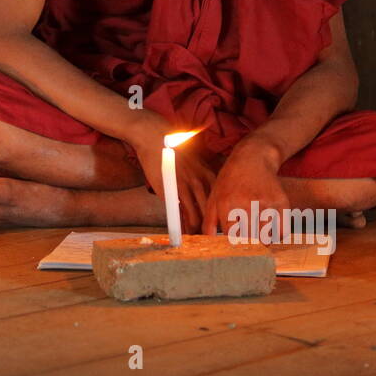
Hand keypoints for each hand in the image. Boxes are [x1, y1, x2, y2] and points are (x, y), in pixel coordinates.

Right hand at [127, 112, 215, 233]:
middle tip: (213, 239)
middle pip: (212, 210)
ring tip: (197, 241)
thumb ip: (199, 174)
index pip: (220, 199)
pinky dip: (182, 225)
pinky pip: (180, 213)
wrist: (153, 135)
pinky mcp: (171, 189)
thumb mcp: (192, 158)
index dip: (221, 214)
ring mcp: (186, 186)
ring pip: (197, 215)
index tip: (222, 226)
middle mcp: (200, 180)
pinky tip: (182, 232)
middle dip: (213, 227)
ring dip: (197, 230)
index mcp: (207, 172)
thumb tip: (200, 190)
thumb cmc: (171, 145)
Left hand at [203, 134, 289, 238]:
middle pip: (250, 238)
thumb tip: (208, 242)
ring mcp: (265, 202)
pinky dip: (277, 235)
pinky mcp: (281, 202)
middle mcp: (247, 203)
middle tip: (249, 246)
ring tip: (259, 236)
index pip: (232, 236)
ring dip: (263, 240)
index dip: (235, 246)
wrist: (253, 158)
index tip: (237, 249)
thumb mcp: (214, 197)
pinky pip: (282, 230)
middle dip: (249, 245)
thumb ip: (209, 222)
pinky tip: (271, 231)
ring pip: (266, 236)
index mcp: (227, 204)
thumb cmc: (230, 180)